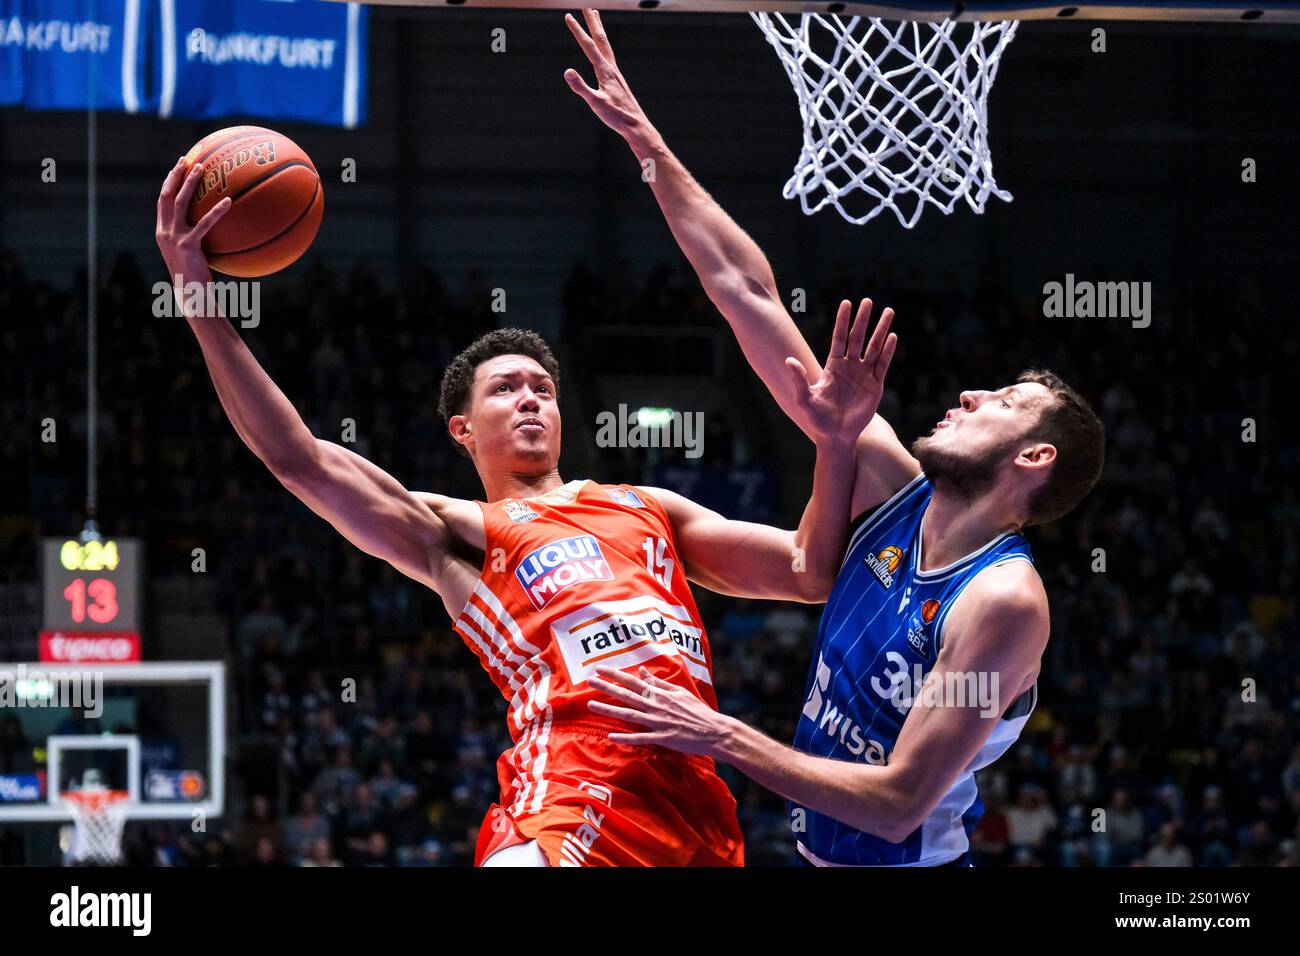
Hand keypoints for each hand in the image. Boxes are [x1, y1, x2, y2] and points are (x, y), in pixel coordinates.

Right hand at [155, 155, 228, 284]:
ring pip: (179, 202)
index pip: (162, 201)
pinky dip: (216, 211)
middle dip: (175, 175)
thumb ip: (195, 237)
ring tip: (202, 169)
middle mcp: (164, 231)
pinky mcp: (187, 244)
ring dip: (189, 183)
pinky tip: (228, 201)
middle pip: (166, 195)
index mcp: (162, 231)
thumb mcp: (191, 254)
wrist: (190, 293)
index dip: (169, 182)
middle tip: (186, 160)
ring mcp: (173, 237)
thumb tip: (214, 226)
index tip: (178, 167)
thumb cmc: (195, 276)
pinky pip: (204, 224)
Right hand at [564, 10, 648, 138]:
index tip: (568, 16)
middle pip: (600, 39)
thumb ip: (581, 87)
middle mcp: (611, 68)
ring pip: (606, 46)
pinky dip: (604, 46)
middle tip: (586, 5)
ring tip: (596, 17)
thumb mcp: (595, 103)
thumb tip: (567, 71)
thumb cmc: (616, 116)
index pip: (588, 46)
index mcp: (605, 71)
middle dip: (592, 22)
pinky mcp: (617, 80)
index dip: (577, 30)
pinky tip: (603, 50)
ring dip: (600, 30)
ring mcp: (616, 73)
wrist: (635, 125)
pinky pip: (609, 56)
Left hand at [587, 666, 731, 757]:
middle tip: (590, 681)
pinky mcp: (663, 738)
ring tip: (591, 705)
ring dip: (609, 709)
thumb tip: (643, 672)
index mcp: (661, 694)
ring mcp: (658, 723)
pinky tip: (611, 735)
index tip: (600, 669)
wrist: (714, 731)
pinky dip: (626, 737)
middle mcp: (656, 706)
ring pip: (629, 714)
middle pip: (627, 695)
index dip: (616, 675)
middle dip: (607, 687)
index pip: (633, 682)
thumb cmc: (697, 711)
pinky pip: (641, 738)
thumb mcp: (679, 692)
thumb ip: (659, 683)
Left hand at [786, 298, 896, 446]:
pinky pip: (882, 364)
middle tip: (869, 301)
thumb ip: (799, 379)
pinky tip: (892, 336)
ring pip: (874, 347)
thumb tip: (788, 360)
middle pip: (858, 337)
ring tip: (888, 311)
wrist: (836, 437)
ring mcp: (864, 375)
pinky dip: (887, 351)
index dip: (842, 321)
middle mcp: (849, 367)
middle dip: (863, 319)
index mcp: (833, 367)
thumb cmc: (818, 419)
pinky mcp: (875, 385)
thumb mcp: (804, 398)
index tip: (846, 303)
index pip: (839, 338)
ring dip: (881, 330)